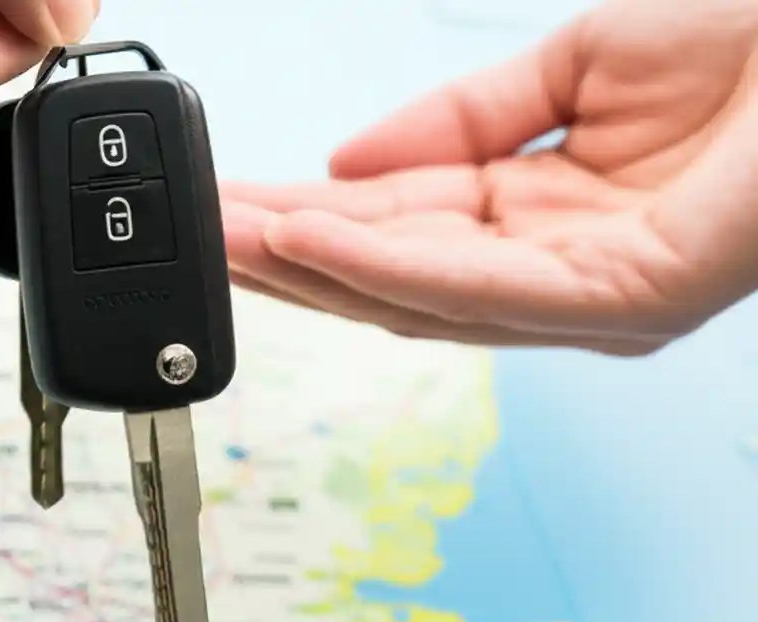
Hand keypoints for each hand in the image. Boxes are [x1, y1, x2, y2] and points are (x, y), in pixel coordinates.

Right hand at [224, 0, 757, 355]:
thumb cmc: (744, 52)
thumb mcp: (562, 68)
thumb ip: (451, 122)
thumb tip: (344, 165)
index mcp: (536, 222)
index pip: (390, 230)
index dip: (300, 217)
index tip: (221, 202)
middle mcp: (550, 275)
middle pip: (386, 277)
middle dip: (281, 255)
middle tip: (190, 236)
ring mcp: (585, 297)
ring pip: (415, 296)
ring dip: (309, 267)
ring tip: (221, 240)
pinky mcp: (622, 299)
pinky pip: (478, 287)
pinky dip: (383, 266)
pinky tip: (307, 240)